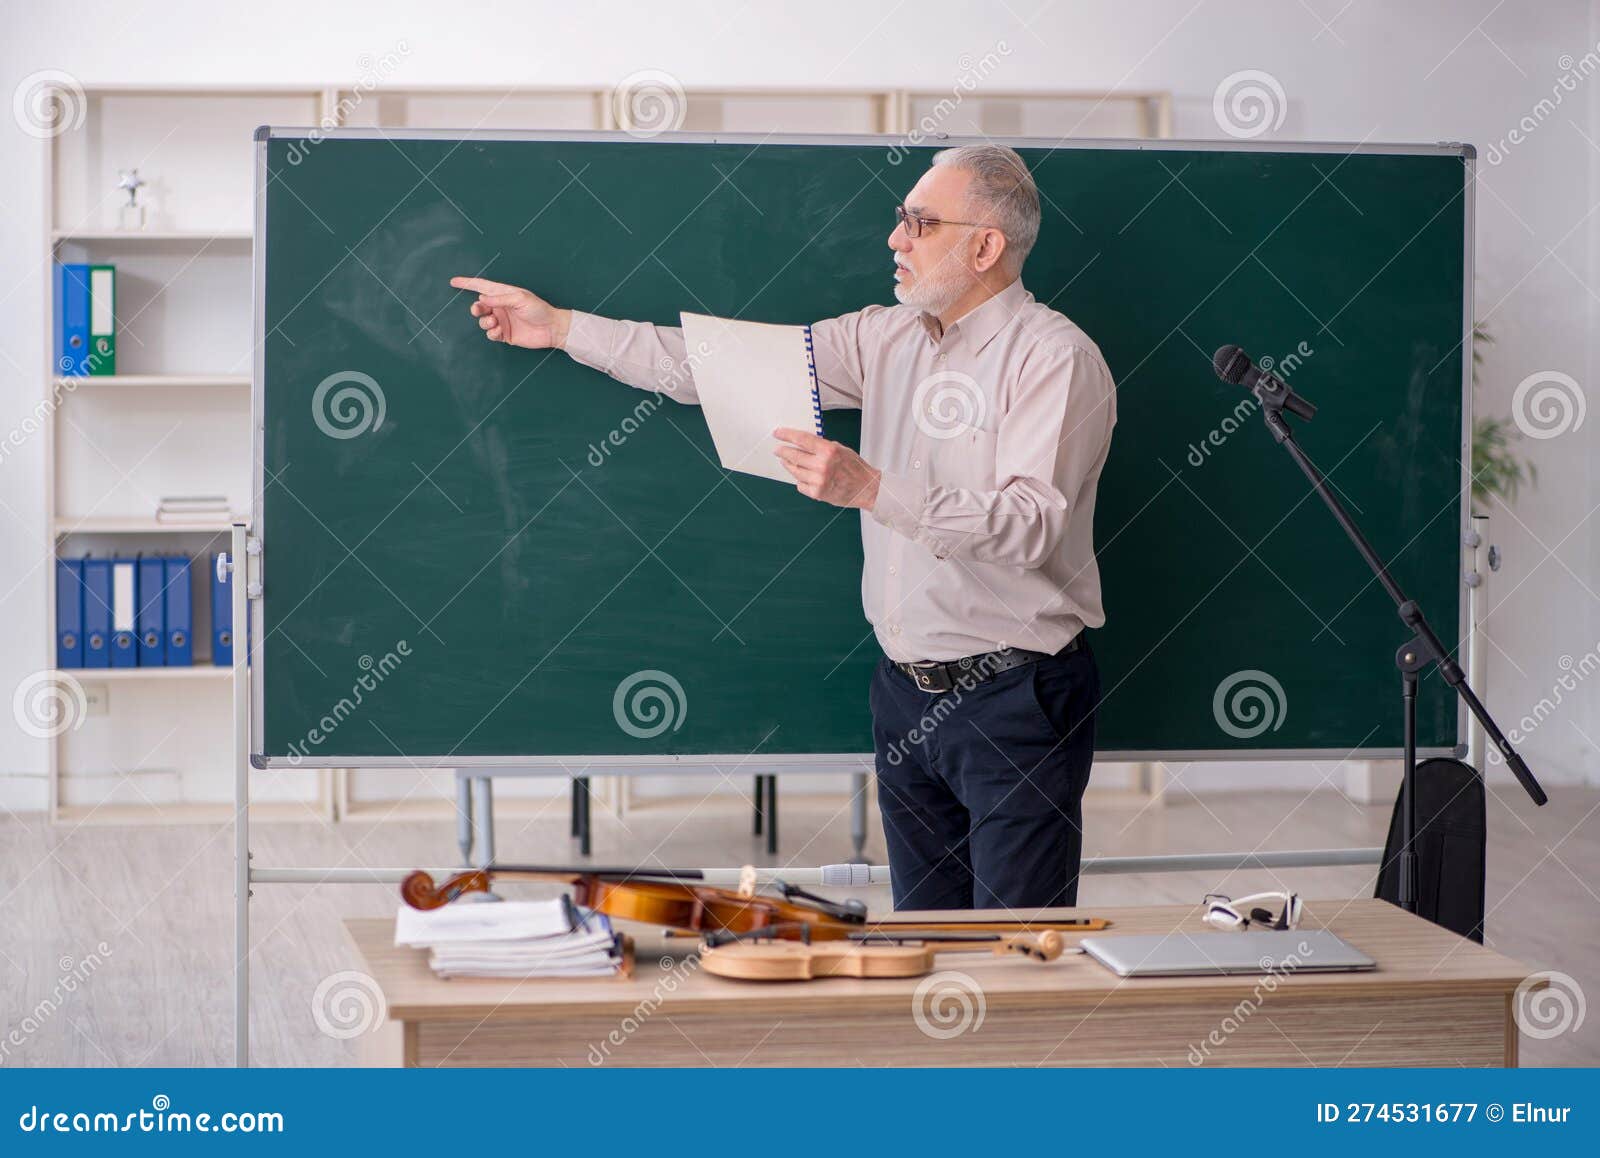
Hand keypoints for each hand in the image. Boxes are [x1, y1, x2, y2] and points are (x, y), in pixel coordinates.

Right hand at [449, 276, 570, 348]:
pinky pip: (491, 334)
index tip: (454, 281)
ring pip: (483, 321)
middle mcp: (501, 307)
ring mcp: (502, 321)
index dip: (468, 283)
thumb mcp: (520, 298)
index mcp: (504, 294)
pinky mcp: (505, 334)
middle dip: (476, 308)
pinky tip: (499, 331)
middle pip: (479, 306)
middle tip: (478, 310)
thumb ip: (500, 298)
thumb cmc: (539, 309)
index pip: (482, 286)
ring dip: (485, 322)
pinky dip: (491, 333)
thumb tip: (482, 298)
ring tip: (495, 322)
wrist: (551, 329)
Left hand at [773, 428, 880, 508]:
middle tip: (777, 450)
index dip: (787, 435)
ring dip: (789, 465)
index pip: (802, 439)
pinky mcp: (817, 493)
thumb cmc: (855, 468)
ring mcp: (818, 480)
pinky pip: (800, 485)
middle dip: (782, 452)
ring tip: (786, 462)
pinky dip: (800, 480)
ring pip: (795, 471)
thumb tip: (804, 443)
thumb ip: (822, 446)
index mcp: (829, 451)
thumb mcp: (841, 449)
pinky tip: (802, 477)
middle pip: (793, 456)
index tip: (777, 433)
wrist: (866, 489)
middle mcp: (822, 465)